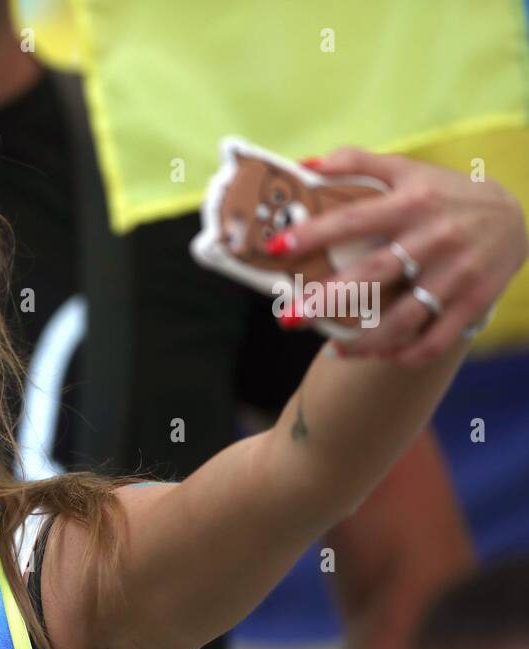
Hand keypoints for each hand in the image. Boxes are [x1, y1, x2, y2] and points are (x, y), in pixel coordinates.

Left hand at [278, 147, 527, 366]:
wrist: (518, 214)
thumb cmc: (446, 193)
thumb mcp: (408, 170)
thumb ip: (357, 162)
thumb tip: (305, 163)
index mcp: (412, 203)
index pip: (354, 218)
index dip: (314, 233)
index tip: (276, 248)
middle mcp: (435, 237)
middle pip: (373, 274)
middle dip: (326, 300)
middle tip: (287, 318)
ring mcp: (457, 273)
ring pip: (403, 317)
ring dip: (363, 340)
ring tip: (331, 349)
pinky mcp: (474, 301)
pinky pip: (435, 339)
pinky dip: (404, 354)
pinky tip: (374, 354)